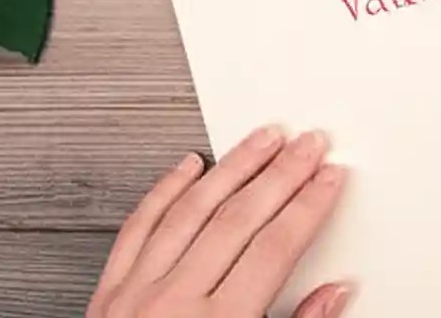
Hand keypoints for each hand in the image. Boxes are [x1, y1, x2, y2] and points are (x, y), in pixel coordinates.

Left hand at [88, 127, 349, 317]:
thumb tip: (334, 294)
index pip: (276, 248)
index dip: (309, 206)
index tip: (330, 178)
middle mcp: (172, 304)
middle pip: (240, 219)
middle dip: (282, 174)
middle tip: (309, 144)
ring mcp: (135, 295)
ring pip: (191, 209)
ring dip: (233, 167)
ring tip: (263, 139)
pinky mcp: (106, 295)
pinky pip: (138, 227)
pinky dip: (165, 191)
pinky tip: (188, 167)